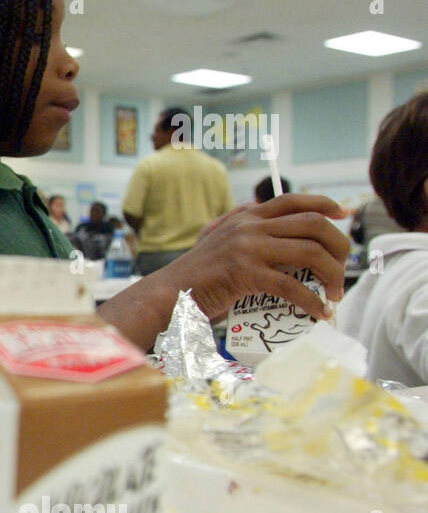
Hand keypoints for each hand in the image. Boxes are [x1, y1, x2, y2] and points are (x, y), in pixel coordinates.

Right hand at [157, 194, 350, 321]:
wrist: (169, 295)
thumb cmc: (195, 275)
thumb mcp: (215, 238)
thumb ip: (237, 222)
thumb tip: (259, 207)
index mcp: (245, 217)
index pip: (293, 199)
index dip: (324, 204)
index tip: (344, 215)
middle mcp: (249, 227)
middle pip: (312, 224)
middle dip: (339, 245)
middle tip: (343, 267)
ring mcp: (247, 249)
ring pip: (309, 252)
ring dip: (332, 275)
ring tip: (335, 294)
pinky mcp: (245, 274)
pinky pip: (292, 286)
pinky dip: (312, 302)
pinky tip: (319, 313)